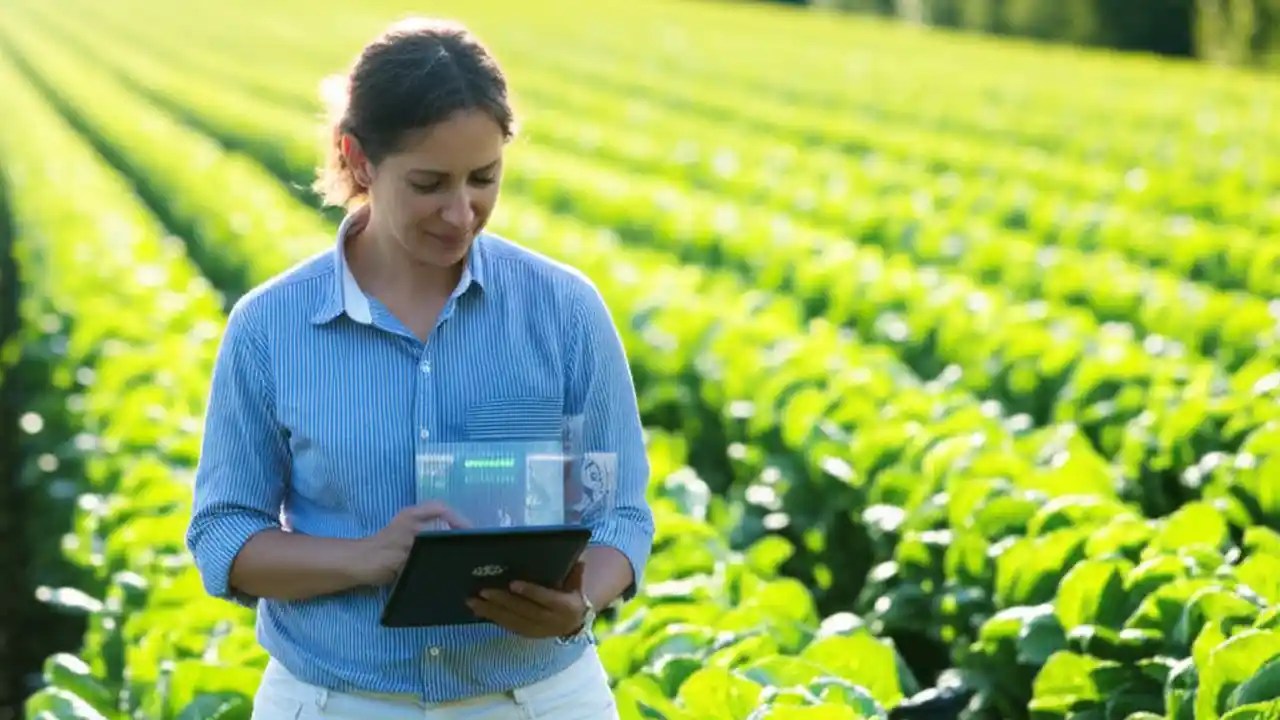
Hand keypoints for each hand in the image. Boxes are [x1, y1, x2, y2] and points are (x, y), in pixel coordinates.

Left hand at [353, 501, 469, 585]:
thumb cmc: (378, 557)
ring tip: (464, 552)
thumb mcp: (405, 552)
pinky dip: (441, 550)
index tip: (471, 532)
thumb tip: (449, 551)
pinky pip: (431, 545)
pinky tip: (446, 562)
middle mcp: (413, 521)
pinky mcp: (409, 547)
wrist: (356, 567)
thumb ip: (426, 549)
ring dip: (451, 539)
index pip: (441, 509)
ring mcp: (411, 534)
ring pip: (438, 531)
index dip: (458, 518)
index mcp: (412, 517)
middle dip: (458, 528)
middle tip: (472, 543)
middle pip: (443, 518)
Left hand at [467, 560, 588, 638]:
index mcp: (566, 607)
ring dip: (490, 612)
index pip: (546, 599)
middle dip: (502, 601)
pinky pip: (508, 627)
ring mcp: (538, 631)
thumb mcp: (576, 582)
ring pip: (512, 622)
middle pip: (524, 611)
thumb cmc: (571, 594)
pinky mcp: (527, 635)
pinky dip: (493, 618)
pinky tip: (478, 610)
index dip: (530, 592)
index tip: (512, 583)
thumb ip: (575, 571)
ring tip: (472, 601)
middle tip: (483, 590)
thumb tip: (577, 557)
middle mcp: (552, 622)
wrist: (575, 622)